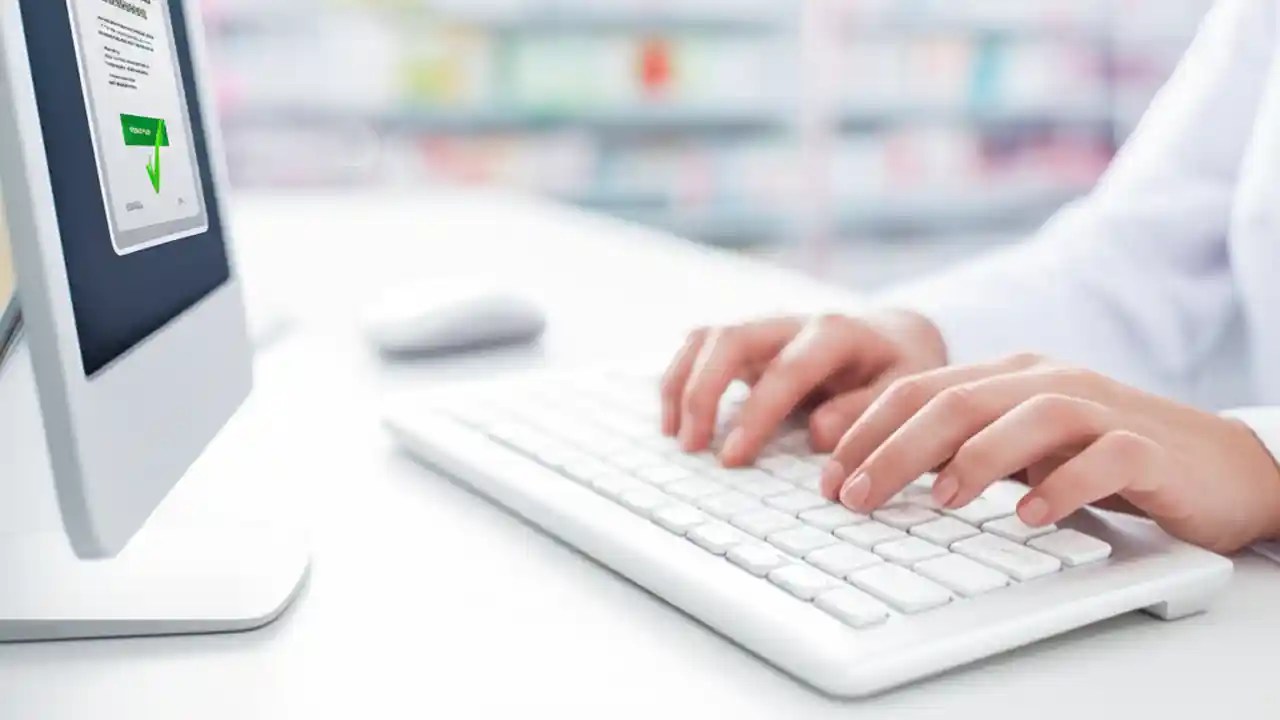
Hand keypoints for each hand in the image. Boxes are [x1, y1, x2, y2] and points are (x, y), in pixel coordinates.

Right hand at [660, 311, 946, 465]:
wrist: (895, 337)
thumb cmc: (898, 371)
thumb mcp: (904, 391)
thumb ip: (865, 412)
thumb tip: (817, 433)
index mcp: (836, 332)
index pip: (785, 371)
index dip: (754, 415)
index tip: (731, 458)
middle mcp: (793, 321)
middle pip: (729, 339)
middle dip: (702, 392)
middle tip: (691, 446)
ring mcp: (765, 327)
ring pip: (706, 338)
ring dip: (682, 384)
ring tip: (676, 436)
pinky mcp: (748, 340)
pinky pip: (700, 347)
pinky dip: (680, 378)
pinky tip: (672, 417)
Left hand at [819, 353, 1279, 553]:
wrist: (1217, 463)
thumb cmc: (1102, 456)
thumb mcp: (1020, 448)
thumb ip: (961, 448)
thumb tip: (879, 476)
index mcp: (1008, 376)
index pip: (919, 391)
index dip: (867, 432)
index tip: (829, 477)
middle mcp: (1046, 381)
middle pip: (957, 401)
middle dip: (895, 449)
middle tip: (854, 497)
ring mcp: (1100, 408)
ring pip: (1027, 417)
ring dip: (975, 459)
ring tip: (940, 501)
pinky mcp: (1147, 448)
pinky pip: (1102, 459)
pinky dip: (1064, 484)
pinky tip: (1032, 516)